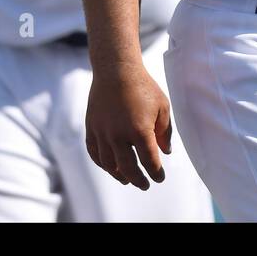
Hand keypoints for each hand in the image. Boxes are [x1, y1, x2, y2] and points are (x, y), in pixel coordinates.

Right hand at [85, 61, 171, 189]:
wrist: (116, 70)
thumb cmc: (144, 87)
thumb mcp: (162, 107)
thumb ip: (165, 132)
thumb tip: (165, 152)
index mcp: (139, 130)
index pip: (149, 161)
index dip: (156, 172)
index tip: (160, 178)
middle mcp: (118, 135)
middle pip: (128, 168)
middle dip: (138, 179)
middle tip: (145, 185)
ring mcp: (102, 132)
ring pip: (109, 163)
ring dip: (118, 175)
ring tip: (127, 179)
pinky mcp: (91, 127)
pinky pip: (94, 152)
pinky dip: (102, 163)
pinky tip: (110, 166)